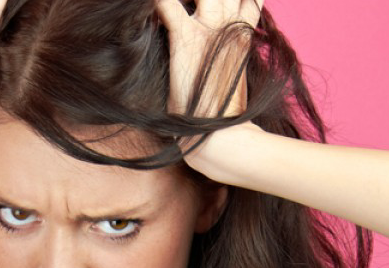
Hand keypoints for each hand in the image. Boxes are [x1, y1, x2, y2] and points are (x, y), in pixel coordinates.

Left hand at [154, 0, 261, 123]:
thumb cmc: (223, 106)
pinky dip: (155, 3)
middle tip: (191, 1)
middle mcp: (229, 21)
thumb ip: (229, 45)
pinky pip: (167, 4)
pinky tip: (146, 8)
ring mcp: (209, 27)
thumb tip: (216, 40)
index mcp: (243, 29)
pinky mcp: (185, 37)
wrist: (220, 133)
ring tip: (173, 2)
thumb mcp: (234, 68)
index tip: (223, 1)